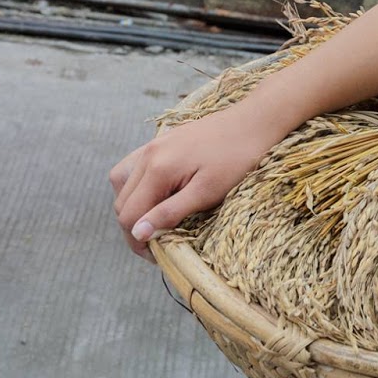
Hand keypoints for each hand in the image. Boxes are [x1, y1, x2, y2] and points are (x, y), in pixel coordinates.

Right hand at [110, 104, 284, 259]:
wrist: (255, 122)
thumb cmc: (238, 158)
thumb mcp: (207, 192)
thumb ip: (170, 212)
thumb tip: (137, 233)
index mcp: (157, 169)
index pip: (128, 215)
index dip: (138, 241)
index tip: (158, 255)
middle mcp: (147, 154)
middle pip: (122, 202)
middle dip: (134, 227)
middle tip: (158, 243)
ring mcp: (152, 145)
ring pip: (122, 184)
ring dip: (132, 206)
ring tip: (154, 221)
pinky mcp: (162, 141)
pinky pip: (134, 167)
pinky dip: (137, 186)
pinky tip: (156, 195)